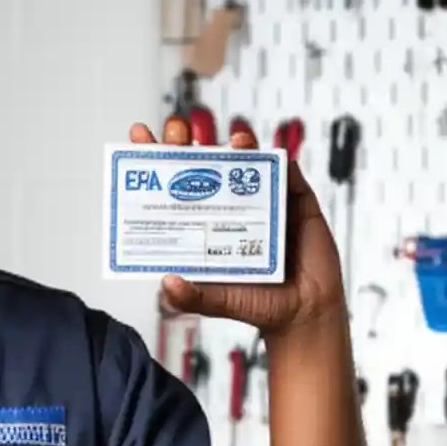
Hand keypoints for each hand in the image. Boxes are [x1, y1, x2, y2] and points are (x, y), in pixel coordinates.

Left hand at [130, 117, 345, 336]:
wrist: (306, 313)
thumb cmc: (258, 304)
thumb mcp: (219, 301)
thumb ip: (193, 296)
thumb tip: (167, 284)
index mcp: (204, 224)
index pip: (172, 185)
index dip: (157, 159)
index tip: (140, 135)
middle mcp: (229, 207)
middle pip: (203, 165)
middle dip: (188, 143)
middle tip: (177, 132)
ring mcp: (262, 201)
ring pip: (245, 163)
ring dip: (237, 146)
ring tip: (233, 142)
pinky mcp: (294, 201)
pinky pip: (286, 174)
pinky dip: (279, 162)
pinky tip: (271, 157)